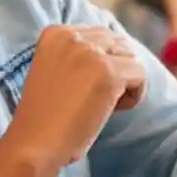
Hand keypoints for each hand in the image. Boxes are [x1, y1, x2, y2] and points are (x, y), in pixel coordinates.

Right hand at [4, 26, 145, 165]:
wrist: (35, 143)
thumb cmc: (45, 117)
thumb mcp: (54, 70)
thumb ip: (78, 56)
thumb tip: (120, 53)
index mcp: (56, 33)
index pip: (99, 35)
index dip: (100, 63)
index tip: (83, 88)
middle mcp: (73, 36)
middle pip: (117, 43)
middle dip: (115, 68)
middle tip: (97, 98)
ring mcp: (91, 53)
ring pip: (130, 57)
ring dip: (125, 81)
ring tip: (103, 104)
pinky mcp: (109, 73)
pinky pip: (140, 74)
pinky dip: (135, 94)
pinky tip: (113, 110)